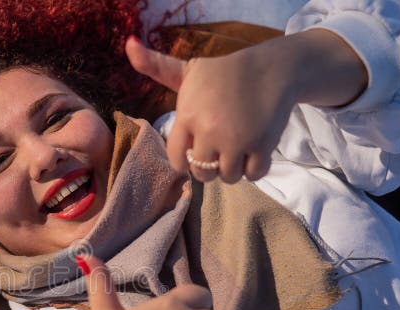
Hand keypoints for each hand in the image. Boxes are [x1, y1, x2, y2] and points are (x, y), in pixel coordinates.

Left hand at [125, 30, 366, 182]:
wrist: (270, 68)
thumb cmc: (222, 75)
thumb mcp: (188, 72)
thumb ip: (156, 67)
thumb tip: (128, 44)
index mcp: (186, 117)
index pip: (177, 160)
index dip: (187, 158)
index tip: (198, 146)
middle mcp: (208, 130)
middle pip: (202, 173)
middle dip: (210, 165)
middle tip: (220, 145)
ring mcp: (235, 139)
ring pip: (227, 177)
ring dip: (233, 168)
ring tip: (237, 146)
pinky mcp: (262, 145)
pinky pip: (253, 175)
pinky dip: (255, 168)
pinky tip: (254, 149)